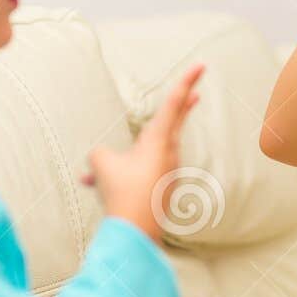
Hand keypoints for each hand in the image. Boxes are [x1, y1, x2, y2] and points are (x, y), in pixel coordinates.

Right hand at [79, 63, 203, 241]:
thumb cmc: (121, 191)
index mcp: (158, 139)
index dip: (186, 82)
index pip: (174, 103)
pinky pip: (138, 175)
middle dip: (182, 106)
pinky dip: (120, 177)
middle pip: (175, 122)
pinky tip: (96, 188)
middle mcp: (168, 152)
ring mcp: (168, 170)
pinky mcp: (163, 187)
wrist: (134, 231)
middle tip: (196, 92)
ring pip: (145, 155)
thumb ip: (100, 154)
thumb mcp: (102, 164)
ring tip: (96, 178)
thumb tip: (96, 166)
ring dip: (122, 160)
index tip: (200, 66)